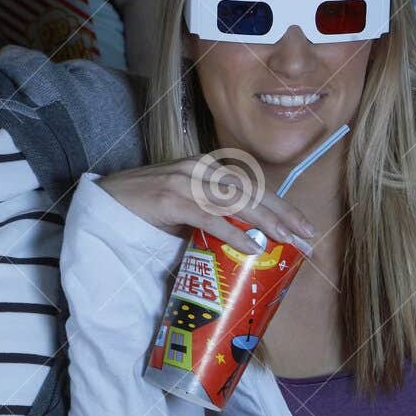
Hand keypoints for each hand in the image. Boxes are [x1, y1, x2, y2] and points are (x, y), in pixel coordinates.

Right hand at [95, 159, 316, 254]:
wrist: (106, 202)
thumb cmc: (147, 208)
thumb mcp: (188, 207)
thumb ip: (214, 215)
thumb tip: (249, 241)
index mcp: (207, 170)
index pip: (254, 187)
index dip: (283, 207)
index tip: (305, 228)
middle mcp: (200, 170)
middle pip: (253, 192)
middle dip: (284, 215)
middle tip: (308, 238)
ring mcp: (185, 182)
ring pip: (236, 202)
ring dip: (266, 223)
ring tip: (288, 242)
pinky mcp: (170, 199)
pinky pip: (209, 216)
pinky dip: (232, 232)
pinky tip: (250, 245)